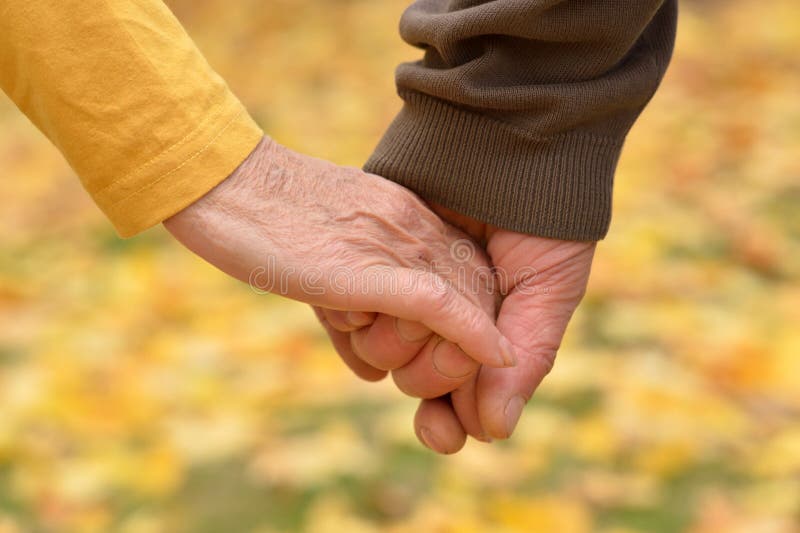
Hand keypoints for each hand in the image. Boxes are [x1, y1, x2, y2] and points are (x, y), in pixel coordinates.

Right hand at [163, 137, 516, 373]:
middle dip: (461, 347)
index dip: (470, 320)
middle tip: (414, 369)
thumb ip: (360, 292)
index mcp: (408, 215)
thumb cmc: (265, 221)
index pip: (471, 271)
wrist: (223, 185)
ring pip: (459, 306)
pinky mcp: (368, 269)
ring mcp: (395, 244)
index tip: (439, 352)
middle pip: (476, 292)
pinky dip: (473, 334)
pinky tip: (499, 359)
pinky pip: (439, 305)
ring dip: (440, 357)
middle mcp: (414, 226)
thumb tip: (371, 353)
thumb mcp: (330, 247)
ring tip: (373, 356)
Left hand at [323, 202, 593, 452]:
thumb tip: (496, 431)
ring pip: (377, 355)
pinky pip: (341, 316)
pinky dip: (345, 324)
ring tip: (393, 315)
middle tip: (437, 344)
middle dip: (423, 376)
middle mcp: (439, 318)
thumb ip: (524, 359)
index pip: (459, 398)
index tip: (442, 431)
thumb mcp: (547, 290)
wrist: (499, 143)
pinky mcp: (365, 263)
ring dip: (383, 348)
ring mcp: (401, 291)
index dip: (448, 423)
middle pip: (416, 381)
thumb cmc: (540, 220)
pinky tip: (355, 313)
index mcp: (484, 332)